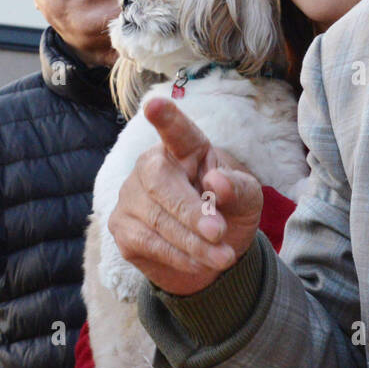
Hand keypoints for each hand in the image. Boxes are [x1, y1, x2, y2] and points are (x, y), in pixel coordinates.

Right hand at [109, 97, 262, 295]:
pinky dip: (177, 256)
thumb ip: (238, 188)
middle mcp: (151, 165)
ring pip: (156, 218)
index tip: (155, 105)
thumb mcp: (247, 200)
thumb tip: (217, 181)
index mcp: (185, 148)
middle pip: (160, 180)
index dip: (166, 118)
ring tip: (223, 257)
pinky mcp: (121, 227)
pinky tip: (198, 262)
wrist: (212, 256)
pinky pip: (147, 242)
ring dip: (192, 243)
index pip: (176, 131)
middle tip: (218, 233)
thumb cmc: (229, 213)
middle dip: (190, 211)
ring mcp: (131, 196)